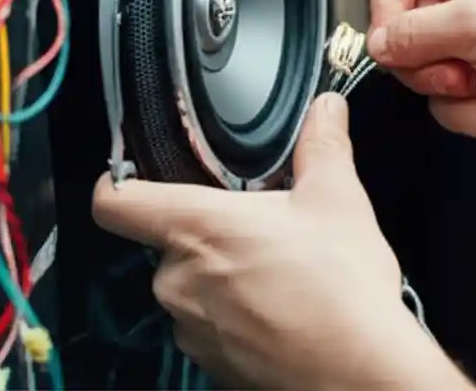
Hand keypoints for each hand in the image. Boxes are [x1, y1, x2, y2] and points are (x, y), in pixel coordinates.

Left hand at [92, 94, 472, 390]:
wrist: (361, 373)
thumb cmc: (342, 292)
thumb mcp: (337, 199)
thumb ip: (322, 145)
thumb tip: (325, 111)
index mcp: (196, 229)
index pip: (114, 202)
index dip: (116, 183)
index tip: (134, 175)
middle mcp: (178, 282)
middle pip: (167, 243)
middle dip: (209, 234)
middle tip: (260, 229)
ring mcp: (192, 329)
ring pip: (191, 288)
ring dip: (224, 278)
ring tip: (281, 273)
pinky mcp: (212, 366)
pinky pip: (211, 328)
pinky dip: (239, 317)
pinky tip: (284, 310)